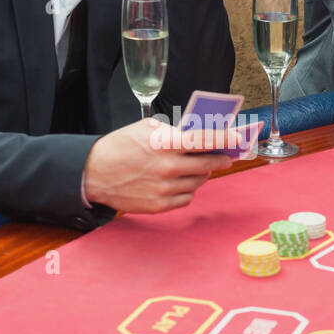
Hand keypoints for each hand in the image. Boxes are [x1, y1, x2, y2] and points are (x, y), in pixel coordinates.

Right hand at [82, 118, 230, 213]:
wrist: (94, 173)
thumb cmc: (120, 147)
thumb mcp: (145, 128)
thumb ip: (173, 132)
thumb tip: (199, 134)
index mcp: (165, 144)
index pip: (204, 139)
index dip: (225, 138)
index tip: (239, 138)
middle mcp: (168, 167)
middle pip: (208, 164)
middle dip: (219, 159)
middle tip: (223, 156)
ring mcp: (165, 188)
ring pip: (199, 182)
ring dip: (200, 174)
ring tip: (189, 168)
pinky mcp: (160, 205)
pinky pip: (187, 198)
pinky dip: (186, 190)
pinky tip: (176, 182)